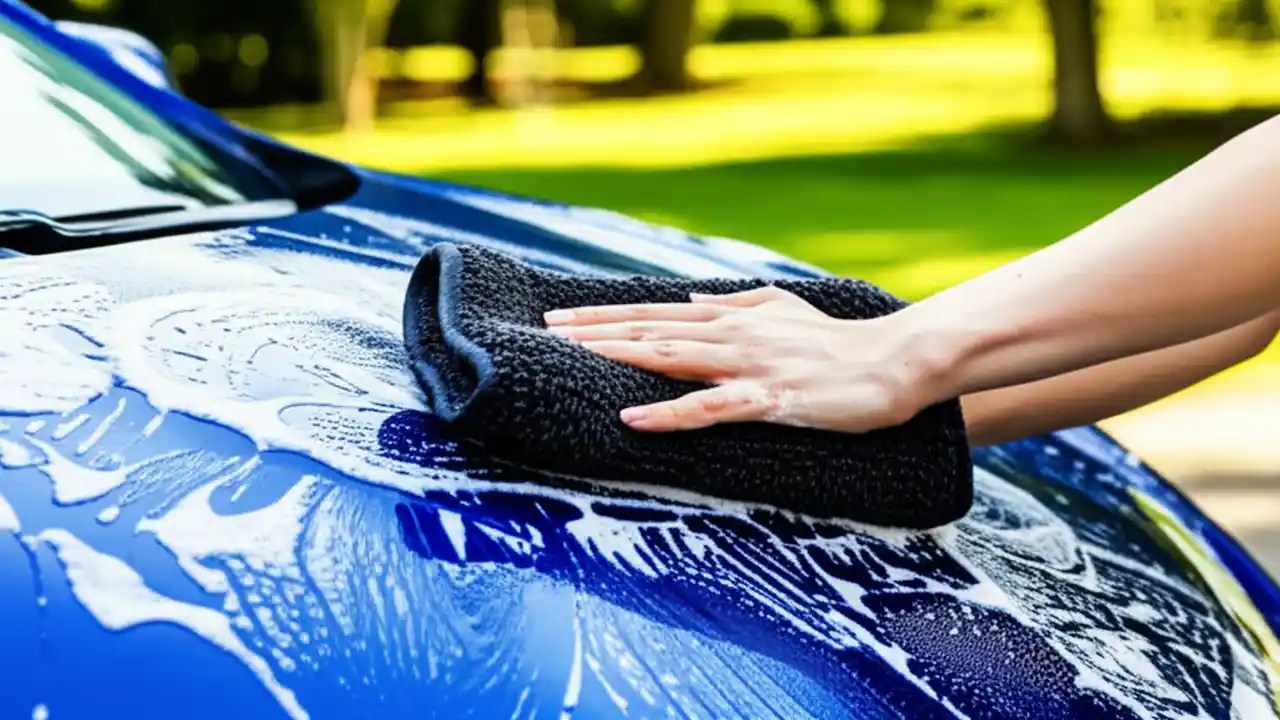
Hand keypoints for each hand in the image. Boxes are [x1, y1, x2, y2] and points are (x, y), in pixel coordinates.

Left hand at [543, 286, 929, 432]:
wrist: (892, 362)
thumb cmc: (836, 341)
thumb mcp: (781, 310)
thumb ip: (735, 305)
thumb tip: (693, 297)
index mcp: (731, 317)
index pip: (654, 312)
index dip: (605, 314)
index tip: (561, 316)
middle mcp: (731, 334)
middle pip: (650, 331)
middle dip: (595, 331)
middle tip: (546, 331)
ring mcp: (748, 366)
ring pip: (670, 359)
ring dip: (618, 357)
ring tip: (573, 358)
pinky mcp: (769, 399)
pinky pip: (709, 408)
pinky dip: (668, 413)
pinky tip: (633, 417)